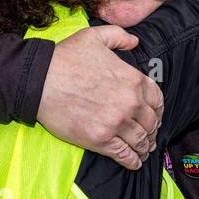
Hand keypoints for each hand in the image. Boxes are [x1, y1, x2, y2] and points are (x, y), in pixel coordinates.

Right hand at [36, 25, 164, 169]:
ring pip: (140, 141)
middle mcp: (130, 103)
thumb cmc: (65, 58)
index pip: (157, 100)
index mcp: (133, 80)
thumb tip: (134, 42)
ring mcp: (116, 123)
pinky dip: (132, 161)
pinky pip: (124, 155)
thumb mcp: (95, 36)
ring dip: (144, 148)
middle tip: (149, 136)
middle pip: (151, 123)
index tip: (154, 116)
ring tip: (143, 151)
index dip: (158, 110)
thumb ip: (119, 36)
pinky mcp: (101, 140)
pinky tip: (134, 162)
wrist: (40, 80)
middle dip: (152, 130)